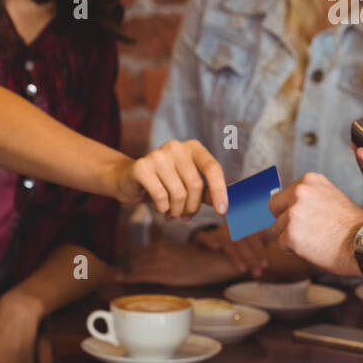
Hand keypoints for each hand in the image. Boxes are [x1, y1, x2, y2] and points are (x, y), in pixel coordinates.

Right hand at [113, 139, 228, 218]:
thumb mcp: (188, 185)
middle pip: (195, 185)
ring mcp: (157, 155)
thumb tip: (234, 198)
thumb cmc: (165, 183)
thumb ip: (208, 191)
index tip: (223, 211)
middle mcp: (176, 147)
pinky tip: (159, 207)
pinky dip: (162, 208)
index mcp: (193, 148)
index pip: (212, 167)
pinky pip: (160, 196)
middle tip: (185, 215)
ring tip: (171, 212)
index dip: (219, 190)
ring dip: (176, 211)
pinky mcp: (141, 166)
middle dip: (192, 207)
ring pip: (178, 193)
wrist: (128, 180)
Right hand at [191, 224, 270, 277]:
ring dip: (236, 255)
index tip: (265, 265)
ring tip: (243, 269)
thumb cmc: (228, 250)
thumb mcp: (242, 251)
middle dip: (251, 256)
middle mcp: (229, 229)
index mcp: (241, 229)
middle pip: (241, 238)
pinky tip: (216, 248)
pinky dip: (210, 240)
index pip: (253, 236)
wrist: (202, 245)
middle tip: (258, 271)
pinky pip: (203, 236)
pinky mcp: (199, 238)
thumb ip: (253, 255)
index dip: (260, 250)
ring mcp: (214, 233)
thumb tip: (262, 267)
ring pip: (226, 240)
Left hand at [269, 172, 362, 276]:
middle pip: (274, 208)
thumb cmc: (353, 226)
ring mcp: (294, 213)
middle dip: (285, 220)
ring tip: (315, 238)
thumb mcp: (331, 197)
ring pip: (277, 228)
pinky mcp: (291, 234)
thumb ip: (309, 197)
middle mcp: (300, 192)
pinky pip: (281, 245)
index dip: (291, 208)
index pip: (283, 194)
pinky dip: (294, 250)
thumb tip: (288, 204)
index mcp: (310, 181)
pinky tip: (313, 247)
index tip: (303, 217)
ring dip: (291, 236)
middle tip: (306, 229)